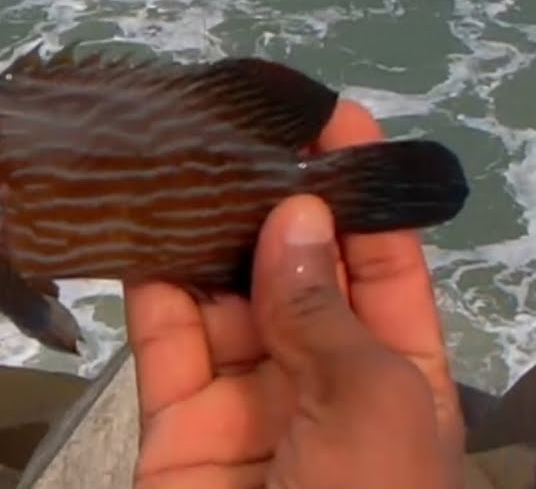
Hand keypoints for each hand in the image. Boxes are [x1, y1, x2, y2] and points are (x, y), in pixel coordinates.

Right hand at [125, 100, 464, 488]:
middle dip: (268, 202)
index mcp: (397, 377)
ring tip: (177, 157)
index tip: (326, 116)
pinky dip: (149, 283)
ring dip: (202, 233)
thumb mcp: (370, 411)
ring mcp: (245, 398)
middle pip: (294, 271)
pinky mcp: (174, 418)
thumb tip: (293, 215)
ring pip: (222, 296)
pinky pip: (163, 339)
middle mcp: (321, 378)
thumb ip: (325, 310)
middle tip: (231, 125)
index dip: (358, 192)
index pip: (383, 266)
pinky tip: (138, 226)